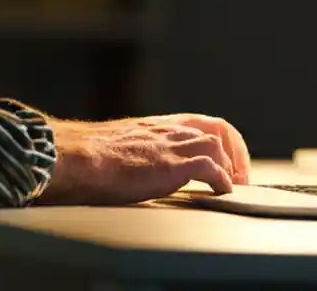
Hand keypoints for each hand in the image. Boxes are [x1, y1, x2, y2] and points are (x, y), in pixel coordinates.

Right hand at [35, 113, 250, 205]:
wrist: (77, 157)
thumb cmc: (87, 155)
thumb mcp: (118, 144)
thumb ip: (135, 148)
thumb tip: (131, 164)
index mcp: (157, 124)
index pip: (202, 122)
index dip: (221, 139)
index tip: (226, 159)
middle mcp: (169, 130)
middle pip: (219, 130)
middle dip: (235, 152)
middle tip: (239, 176)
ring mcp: (173, 146)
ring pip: (218, 147)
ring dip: (230, 169)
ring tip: (231, 188)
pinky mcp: (173, 166)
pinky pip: (211, 170)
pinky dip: (221, 182)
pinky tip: (221, 193)